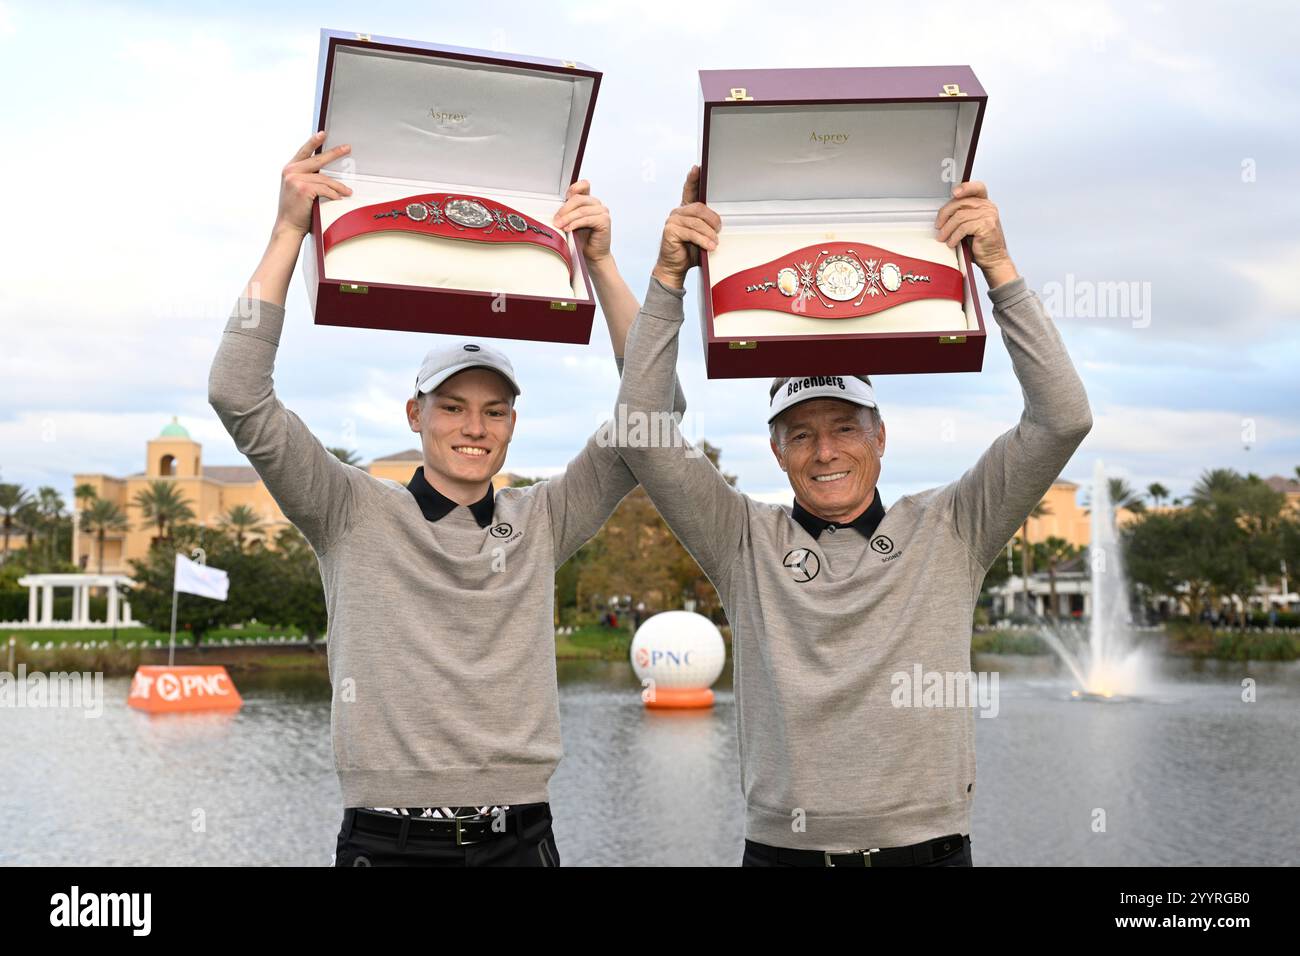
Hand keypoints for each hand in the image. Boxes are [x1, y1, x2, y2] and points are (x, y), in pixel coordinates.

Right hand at [274, 130, 353, 238]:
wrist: (288, 226)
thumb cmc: (296, 211)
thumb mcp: (297, 189)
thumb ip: (306, 178)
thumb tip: (325, 175)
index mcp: (289, 169)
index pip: (304, 152)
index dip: (313, 141)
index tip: (323, 133)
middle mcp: (291, 171)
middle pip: (318, 159)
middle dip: (335, 153)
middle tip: (347, 148)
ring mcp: (296, 178)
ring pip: (325, 179)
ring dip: (339, 187)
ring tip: (348, 192)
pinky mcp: (303, 188)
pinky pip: (325, 189)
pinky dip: (334, 194)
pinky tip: (338, 199)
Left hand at [552, 180, 610, 264]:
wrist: (593, 255)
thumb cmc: (583, 239)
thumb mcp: (571, 222)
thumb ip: (567, 213)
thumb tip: (556, 212)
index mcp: (589, 201)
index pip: (583, 185)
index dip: (573, 188)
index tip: (564, 198)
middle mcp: (597, 204)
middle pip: (578, 199)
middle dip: (564, 210)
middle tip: (556, 220)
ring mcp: (602, 212)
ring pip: (581, 210)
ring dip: (568, 218)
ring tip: (560, 226)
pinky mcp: (605, 221)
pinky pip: (587, 219)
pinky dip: (575, 224)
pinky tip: (569, 229)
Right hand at [651, 166, 719, 288]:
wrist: (675, 267)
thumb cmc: (690, 251)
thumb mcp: (703, 235)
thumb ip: (708, 225)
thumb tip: (721, 223)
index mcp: (685, 210)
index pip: (689, 190)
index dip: (693, 178)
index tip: (697, 168)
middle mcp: (678, 213)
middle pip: (699, 208)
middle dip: (713, 220)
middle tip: (719, 230)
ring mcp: (672, 221)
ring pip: (697, 221)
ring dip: (709, 233)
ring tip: (714, 243)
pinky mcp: (670, 231)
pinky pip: (691, 232)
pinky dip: (703, 240)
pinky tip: (708, 246)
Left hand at [934, 181, 1018, 286]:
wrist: (993, 258)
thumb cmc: (980, 244)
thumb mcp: (969, 225)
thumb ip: (961, 215)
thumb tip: (942, 214)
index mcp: (985, 204)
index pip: (976, 188)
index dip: (965, 187)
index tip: (954, 193)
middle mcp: (988, 207)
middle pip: (960, 203)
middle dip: (945, 215)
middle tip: (938, 226)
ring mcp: (989, 215)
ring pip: (959, 216)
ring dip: (947, 229)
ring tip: (943, 237)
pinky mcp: (986, 226)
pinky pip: (963, 227)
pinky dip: (954, 236)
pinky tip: (952, 242)